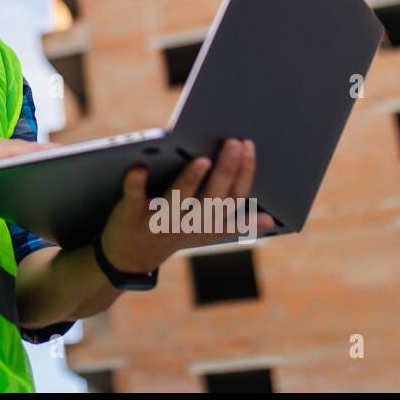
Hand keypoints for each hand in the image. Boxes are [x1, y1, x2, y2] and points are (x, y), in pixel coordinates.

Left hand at [97, 138, 275, 274]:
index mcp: (208, 225)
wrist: (129, 257)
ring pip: (177, 201)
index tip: (248, 146)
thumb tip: (270, 218)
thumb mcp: (204, 231)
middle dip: (226, 170)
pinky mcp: (131, 214)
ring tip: (202, 160)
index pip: (234, 199)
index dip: (244, 174)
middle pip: (212, 197)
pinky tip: (139, 166)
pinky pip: (133, 198)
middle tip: (234, 142)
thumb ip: (233, 221)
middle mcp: (187, 224)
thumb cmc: (172, 231)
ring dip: (190, 182)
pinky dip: (135, 183)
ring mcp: (158, 220)